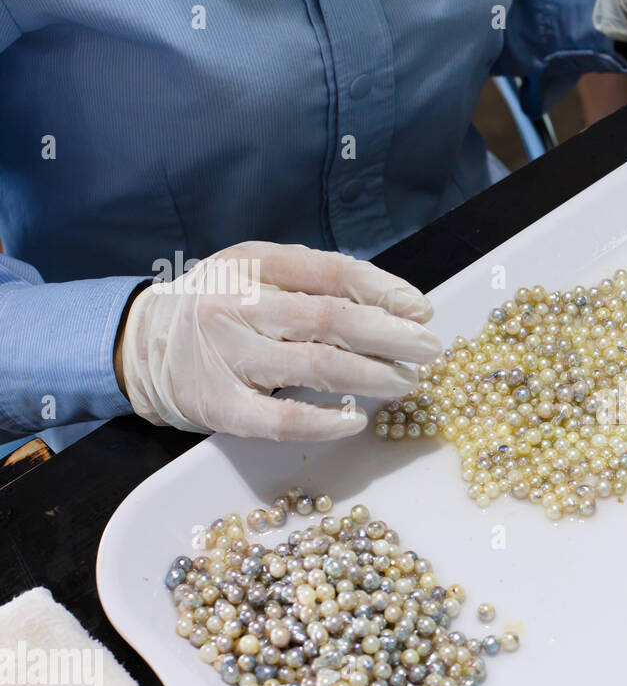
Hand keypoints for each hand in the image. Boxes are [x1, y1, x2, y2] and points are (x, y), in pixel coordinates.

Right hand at [117, 241, 439, 440]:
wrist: (138, 345)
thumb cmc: (217, 307)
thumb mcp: (255, 274)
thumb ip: (314, 282)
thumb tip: (394, 307)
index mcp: (254, 264)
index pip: (332, 272)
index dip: (384, 291)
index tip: (421, 311)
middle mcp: (240, 305)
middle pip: (332, 318)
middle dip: (392, 336)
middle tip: (429, 351)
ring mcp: (228, 356)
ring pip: (316, 364)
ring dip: (372, 376)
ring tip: (405, 383)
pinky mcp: (220, 406)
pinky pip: (282, 419)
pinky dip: (325, 421)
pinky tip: (355, 420)